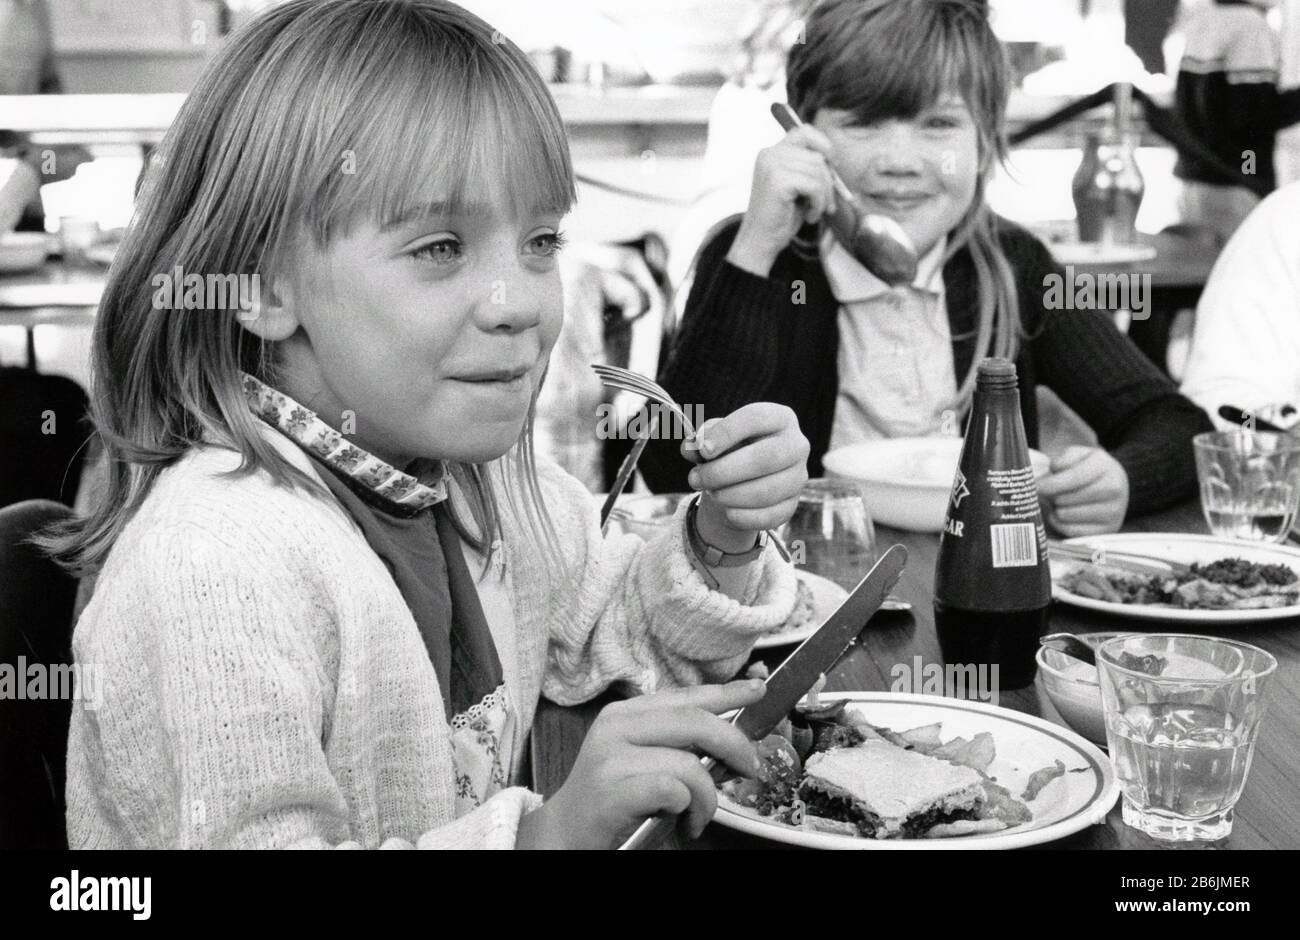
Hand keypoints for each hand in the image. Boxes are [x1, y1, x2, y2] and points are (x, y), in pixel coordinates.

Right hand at [517, 680, 766, 848]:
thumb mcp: (645, 761)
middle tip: (749, 770)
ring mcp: (612, 755)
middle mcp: (617, 725)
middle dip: (734, 745)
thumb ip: (681, 746)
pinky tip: (682, 822)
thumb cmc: (612, 800)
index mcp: (627, 713)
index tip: (758, 689)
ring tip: (699, 816)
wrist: (565, 834)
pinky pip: (674, 789)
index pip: (686, 695)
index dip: (727, 691)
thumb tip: (733, 743)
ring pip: (689, 763)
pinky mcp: (613, 788)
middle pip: (695, 721)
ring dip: (708, 797)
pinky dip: (689, 808)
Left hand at [683, 403, 809, 552]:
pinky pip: (768, 516)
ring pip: (765, 492)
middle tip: (696, 479)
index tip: (703, 449)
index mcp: (780, 418)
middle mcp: (796, 445)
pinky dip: (742, 516)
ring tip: (709, 492)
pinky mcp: (791, 505)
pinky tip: (726, 511)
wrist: (743, 478)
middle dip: (723, 472)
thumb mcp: (714, 437)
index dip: (727, 433)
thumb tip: (692, 448)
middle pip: (764, 458)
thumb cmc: (729, 449)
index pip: (756, 419)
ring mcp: (798, 477)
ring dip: (729, 495)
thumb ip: (700, 440)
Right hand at [727, 125, 834, 277]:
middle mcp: (769, 154)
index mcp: (771, 152)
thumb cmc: (780, 217)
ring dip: (824, 196)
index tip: (832, 164)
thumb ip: (809, 167)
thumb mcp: (796, 186)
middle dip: (829, 181)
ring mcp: (772, 165)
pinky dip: (818, 203)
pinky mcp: (777, 180)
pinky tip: (809, 216)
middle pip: (817, 155)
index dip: (823, 144)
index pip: (804, 131)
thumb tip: (833, 158)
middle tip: (826, 204)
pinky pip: (814, 185)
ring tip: (814, 211)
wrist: (760, 242)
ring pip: (818, 171)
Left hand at [1036, 446, 1128, 536]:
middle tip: (1051, 493)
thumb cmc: (1086, 468)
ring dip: (1056, 509)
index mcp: (1105, 466)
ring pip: (1064, 515)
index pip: (1073, 477)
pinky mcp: (1106, 531)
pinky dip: (1061, 523)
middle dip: (1052, 496)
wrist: (1110, 483)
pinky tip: (1065, 513)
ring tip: (1061, 501)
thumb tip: (1054, 471)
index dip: (1050, 483)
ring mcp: (1114, 512)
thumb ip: (1063, 460)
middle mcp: (1115, 490)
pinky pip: (1070, 531)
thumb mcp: (1076, 455)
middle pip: (1064, 498)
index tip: (1037, 486)